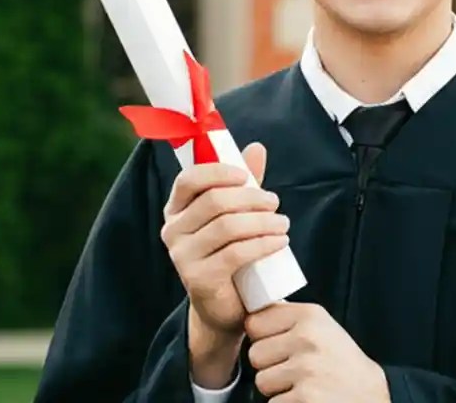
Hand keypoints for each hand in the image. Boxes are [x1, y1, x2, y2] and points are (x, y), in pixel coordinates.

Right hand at [160, 143, 289, 385]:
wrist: (225, 307)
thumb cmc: (229, 252)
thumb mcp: (236, 214)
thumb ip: (244, 182)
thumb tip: (257, 148)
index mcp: (176, 209)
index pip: (189, 179)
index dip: (219, 172)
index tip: (246, 176)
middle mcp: (172, 231)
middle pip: (215, 202)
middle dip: (251, 198)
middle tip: (275, 203)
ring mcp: (182, 257)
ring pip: (228, 227)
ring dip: (263, 221)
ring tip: (283, 223)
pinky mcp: (198, 279)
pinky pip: (235, 253)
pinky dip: (263, 244)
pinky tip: (280, 241)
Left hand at [245, 302, 389, 402]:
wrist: (369, 397)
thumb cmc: (344, 366)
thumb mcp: (324, 329)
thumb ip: (290, 319)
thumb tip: (254, 310)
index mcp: (310, 316)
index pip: (255, 322)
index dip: (264, 338)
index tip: (281, 344)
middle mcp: (308, 338)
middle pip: (255, 354)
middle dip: (271, 366)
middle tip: (297, 369)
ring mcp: (306, 369)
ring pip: (261, 381)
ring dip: (278, 388)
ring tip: (304, 384)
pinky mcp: (305, 397)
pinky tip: (308, 398)